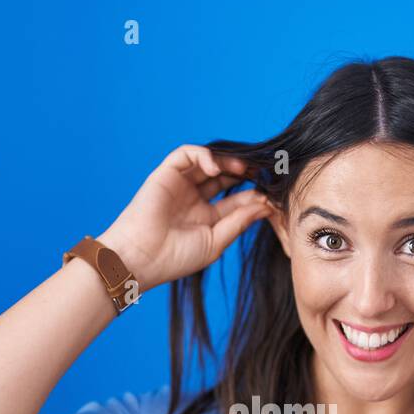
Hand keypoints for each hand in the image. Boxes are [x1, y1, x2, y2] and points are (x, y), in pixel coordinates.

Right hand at [95, 144, 271, 291]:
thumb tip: (266, 206)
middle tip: (262, 172)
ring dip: (227, 161)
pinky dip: (203, 155)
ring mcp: (180, 185)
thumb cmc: (175, 257)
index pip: (237, 199)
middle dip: (244, 172)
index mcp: (207, 217)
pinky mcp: (165, 174)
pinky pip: (187, 154)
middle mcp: (194, 199)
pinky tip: (215, 168)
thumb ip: (239, 221)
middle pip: (225, 177)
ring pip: (208, 162)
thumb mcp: (216, 241)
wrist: (142, 258)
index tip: (271, 195)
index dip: (254, 194)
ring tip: (242, 168)